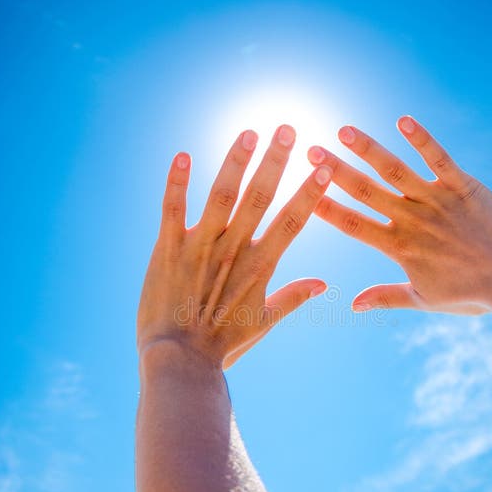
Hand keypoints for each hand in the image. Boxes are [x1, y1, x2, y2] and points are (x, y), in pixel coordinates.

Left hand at [138, 125, 332, 368]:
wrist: (180, 361)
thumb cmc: (222, 346)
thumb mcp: (263, 324)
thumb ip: (292, 298)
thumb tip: (323, 284)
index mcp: (259, 266)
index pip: (290, 222)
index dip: (308, 194)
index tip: (324, 168)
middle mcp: (233, 250)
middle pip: (259, 199)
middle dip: (275, 163)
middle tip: (288, 130)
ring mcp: (199, 247)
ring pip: (220, 197)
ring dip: (234, 163)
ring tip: (248, 134)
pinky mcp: (167, 249)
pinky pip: (172, 210)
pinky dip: (177, 183)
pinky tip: (183, 155)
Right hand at [308, 116, 491, 315]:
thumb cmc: (470, 294)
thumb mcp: (424, 299)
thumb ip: (386, 296)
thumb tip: (352, 304)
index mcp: (399, 247)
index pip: (354, 225)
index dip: (327, 210)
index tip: (303, 194)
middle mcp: (412, 220)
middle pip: (366, 192)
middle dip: (336, 172)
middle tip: (311, 151)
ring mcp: (437, 201)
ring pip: (396, 171)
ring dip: (369, 149)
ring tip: (345, 131)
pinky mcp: (463, 187)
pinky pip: (439, 159)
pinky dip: (421, 139)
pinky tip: (402, 119)